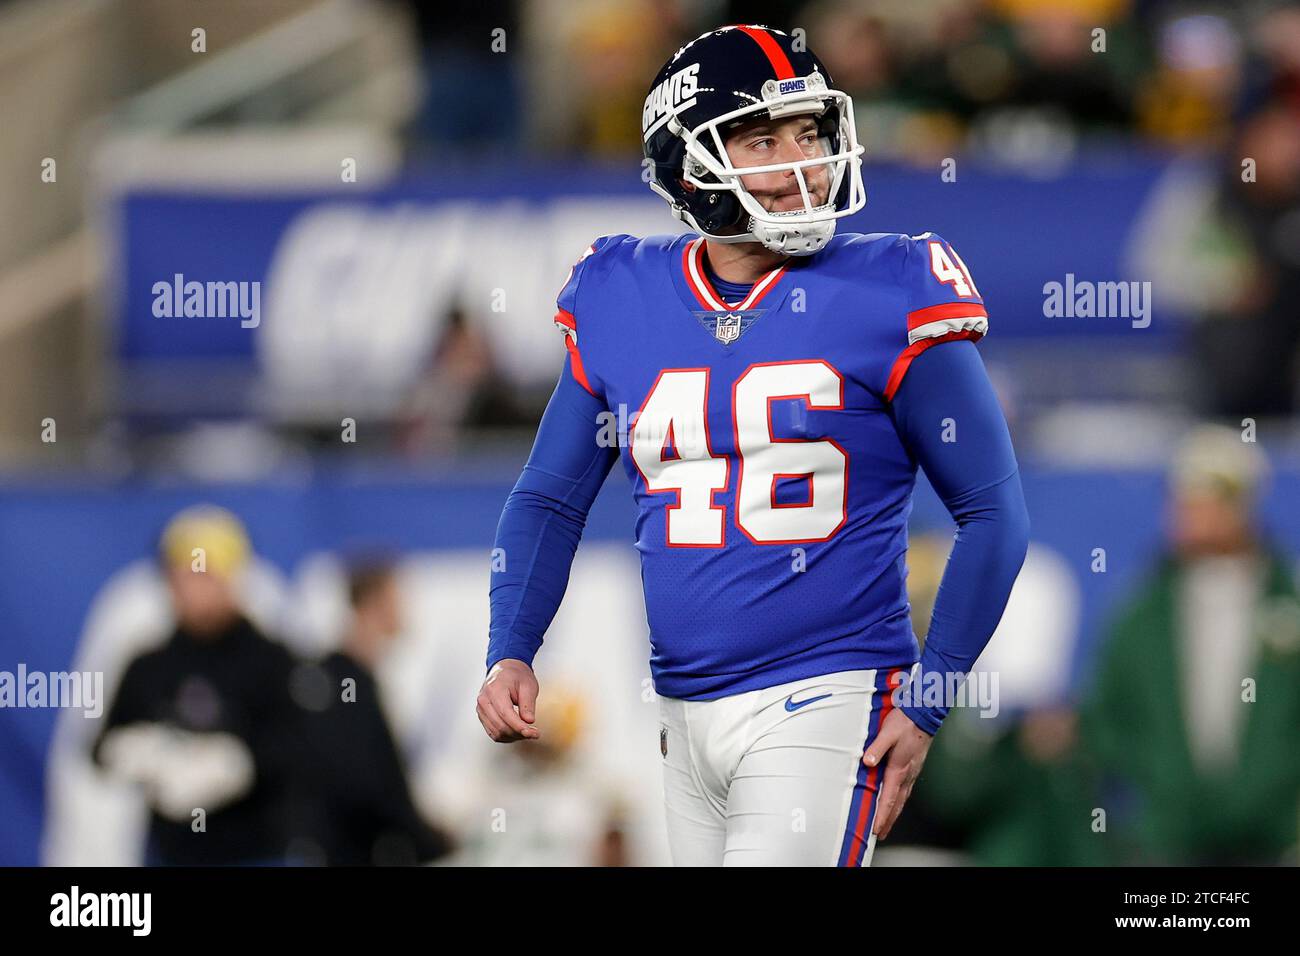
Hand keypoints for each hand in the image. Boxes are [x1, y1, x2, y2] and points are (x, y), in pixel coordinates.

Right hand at [476, 659, 539, 741]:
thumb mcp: (528, 685)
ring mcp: (481, 709)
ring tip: (527, 732)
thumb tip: (529, 721)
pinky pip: (493, 732)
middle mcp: (484, 700)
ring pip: (496, 732)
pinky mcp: (483, 716)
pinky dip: (506, 736)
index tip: (533, 733)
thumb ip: (528, 704)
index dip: (520, 727)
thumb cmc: (516, 675)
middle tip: (534, 733)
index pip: (506, 714)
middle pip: (500, 726)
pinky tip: (517, 732)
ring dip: (513, 736)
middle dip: (519, 733)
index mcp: (494, 689)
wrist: (506, 669)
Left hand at [863, 708, 932, 839]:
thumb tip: (867, 762)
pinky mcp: (914, 766)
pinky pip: (906, 789)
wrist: (924, 713)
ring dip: (895, 813)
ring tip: (887, 824)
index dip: (882, 815)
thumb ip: (877, 747)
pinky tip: (897, 801)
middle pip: (897, 803)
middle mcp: (907, 774)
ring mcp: (912, 771)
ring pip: (903, 798)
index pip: (889, 797)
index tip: (876, 829)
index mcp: (899, 768)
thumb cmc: (905, 722)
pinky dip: (900, 801)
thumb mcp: (888, 732)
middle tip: (880, 834)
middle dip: (889, 820)